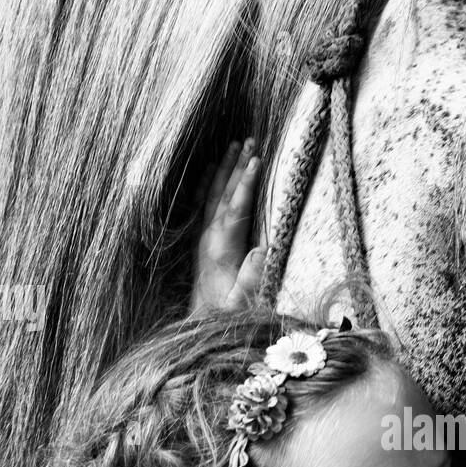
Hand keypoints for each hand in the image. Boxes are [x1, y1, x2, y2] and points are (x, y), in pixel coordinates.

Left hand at [190, 139, 267, 312]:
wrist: (202, 325)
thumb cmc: (227, 316)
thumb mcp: (243, 303)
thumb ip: (251, 277)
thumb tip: (263, 249)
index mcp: (221, 250)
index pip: (235, 209)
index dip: (246, 184)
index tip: (257, 160)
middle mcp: (209, 239)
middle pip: (223, 195)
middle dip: (236, 167)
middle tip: (248, 141)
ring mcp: (203, 239)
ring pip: (213, 196)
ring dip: (223, 170)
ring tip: (233, 146)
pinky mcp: (202, 242)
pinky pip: (203, 205)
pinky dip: (207, 185)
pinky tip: (210, 170)